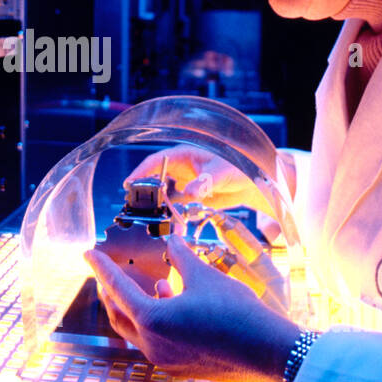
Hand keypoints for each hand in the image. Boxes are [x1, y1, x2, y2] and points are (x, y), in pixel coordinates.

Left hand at [84, 234, 296, 381]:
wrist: (267, 353)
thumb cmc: (236, 313)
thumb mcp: (204, 276)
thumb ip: (181, 257)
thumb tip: (171, 240)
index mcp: (152, 320)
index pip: (117, 288)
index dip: (102, 268)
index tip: (88, 254)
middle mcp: (152, 345)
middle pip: (119, 315)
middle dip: (112, 292)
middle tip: (109, 273)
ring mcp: (165, 360)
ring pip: (137, 331)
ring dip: (136, 307)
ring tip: (153, 285)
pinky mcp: (180, 368)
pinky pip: (156, 342)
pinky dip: (155, 322)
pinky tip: (174, 304)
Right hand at [124, 145, 275, 213]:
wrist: (253, 184)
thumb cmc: (238, 168)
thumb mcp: (222, 172)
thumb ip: (206, 181)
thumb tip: (191, 192)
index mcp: (183, 156)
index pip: (156, 161)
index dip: (140, 172)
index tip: (128, 183)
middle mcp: (180, 170)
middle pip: (154, 179)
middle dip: (144, 192)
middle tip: (135, 206)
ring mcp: (184, 185)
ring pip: (163, 196)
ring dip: (158, 207)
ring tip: (150, 219)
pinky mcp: (190, 200)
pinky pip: (176, 208)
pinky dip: (172, 216)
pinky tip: (171, 226)